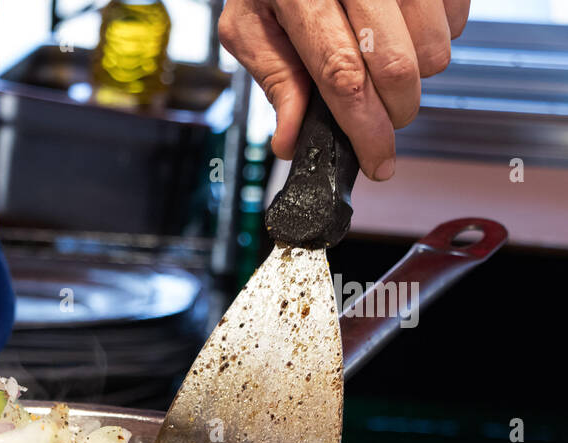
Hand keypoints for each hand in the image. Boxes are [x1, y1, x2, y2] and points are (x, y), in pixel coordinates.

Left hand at [219, 0, 468, 179]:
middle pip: (397, 65)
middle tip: (383, 120)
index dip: (365, 128)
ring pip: (435, 45)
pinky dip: (437, 37)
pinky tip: (404, 29)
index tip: (377, 162)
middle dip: (396, 111)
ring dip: (418, 75)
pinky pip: (457, 16)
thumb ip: (275, 80)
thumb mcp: (251, 25)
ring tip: (384, 62)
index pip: (342, 75)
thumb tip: (290, 139)